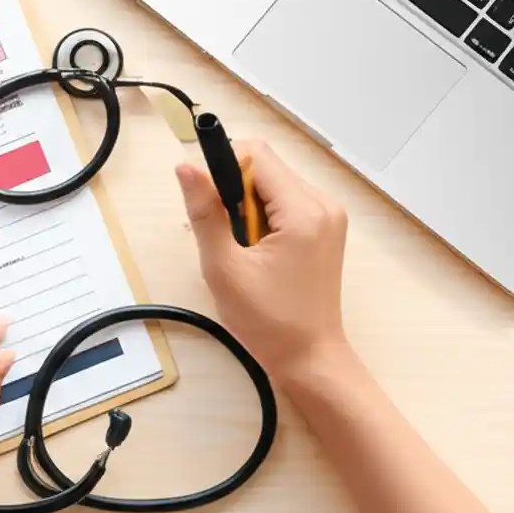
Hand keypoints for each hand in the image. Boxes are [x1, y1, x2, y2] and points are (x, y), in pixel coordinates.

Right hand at [174, 140, 348, 377]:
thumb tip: (185, 167)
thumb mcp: (224, 268)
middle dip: (233, 190)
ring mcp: (328, 216)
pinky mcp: (325, 228)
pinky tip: (254, 249)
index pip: (255, 154)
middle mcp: (323, 203)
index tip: (204, 201)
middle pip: (265, 167)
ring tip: (237, 247)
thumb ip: (205, 212)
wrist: (309, 358)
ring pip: (273, 184)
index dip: (221, 166)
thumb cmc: (267, 321)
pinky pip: (286, 202)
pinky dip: (262, 215)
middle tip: (220, 234)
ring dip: (246, 204)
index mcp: (303, 210)